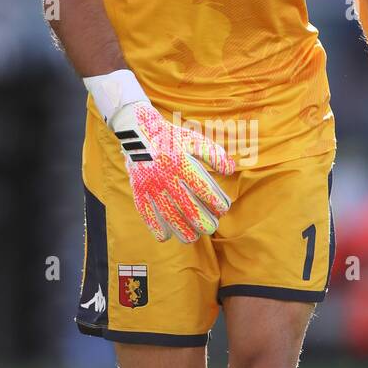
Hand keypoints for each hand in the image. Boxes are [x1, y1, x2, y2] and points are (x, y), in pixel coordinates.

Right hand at [110, 100, 234, 242]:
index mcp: (181, 162)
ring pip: (167, 213)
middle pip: (186, 205)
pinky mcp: (138, 189)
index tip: (222, 209)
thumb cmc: (171, 137)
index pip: (202, 187)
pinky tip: (165, 236)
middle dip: (201, 221)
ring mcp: (151, 184)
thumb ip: (213, 154)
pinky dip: (155, 226)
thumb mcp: (194, 139)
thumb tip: (230, 169)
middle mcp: (166, 175)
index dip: (215, 201)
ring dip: (181, 229)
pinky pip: (146, 212)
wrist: (137, 130)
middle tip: (211, 228)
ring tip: (193, 237)